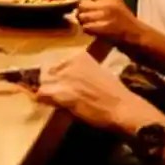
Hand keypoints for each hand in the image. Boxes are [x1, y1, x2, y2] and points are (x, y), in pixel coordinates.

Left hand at [37, 52, 164, 135]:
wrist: (122, 107)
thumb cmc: (115, 94)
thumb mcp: (97, 73)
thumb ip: (80, 73)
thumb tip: (67, 79)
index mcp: (79, 56)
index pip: (55, 63)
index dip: (55, 76)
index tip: (60, 84)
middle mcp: (69, 63)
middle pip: (46, 71)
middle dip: (49, 83)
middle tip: (55, 94)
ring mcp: (65, 77)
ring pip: (43, 82)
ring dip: (47, 92)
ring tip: (55, 101)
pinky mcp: (61, 92)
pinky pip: (42, 94)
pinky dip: (44, 100)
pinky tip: (52, 105)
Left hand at [76, 0, 141, 44]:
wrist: (141, 40)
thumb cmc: (129, 28)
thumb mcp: (117, 10)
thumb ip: (101, 6)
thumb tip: (80, 6)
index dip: (84, 6)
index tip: (86, 13)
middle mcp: (109, 4)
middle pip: (82, 5)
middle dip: (82, 14)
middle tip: (87, 22)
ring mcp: (107, 15)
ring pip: (82, 16)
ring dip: (84, 24)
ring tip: (92, 29)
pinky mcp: (104, 27)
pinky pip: (86, 27)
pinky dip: (88, 32)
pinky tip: (95, 34)